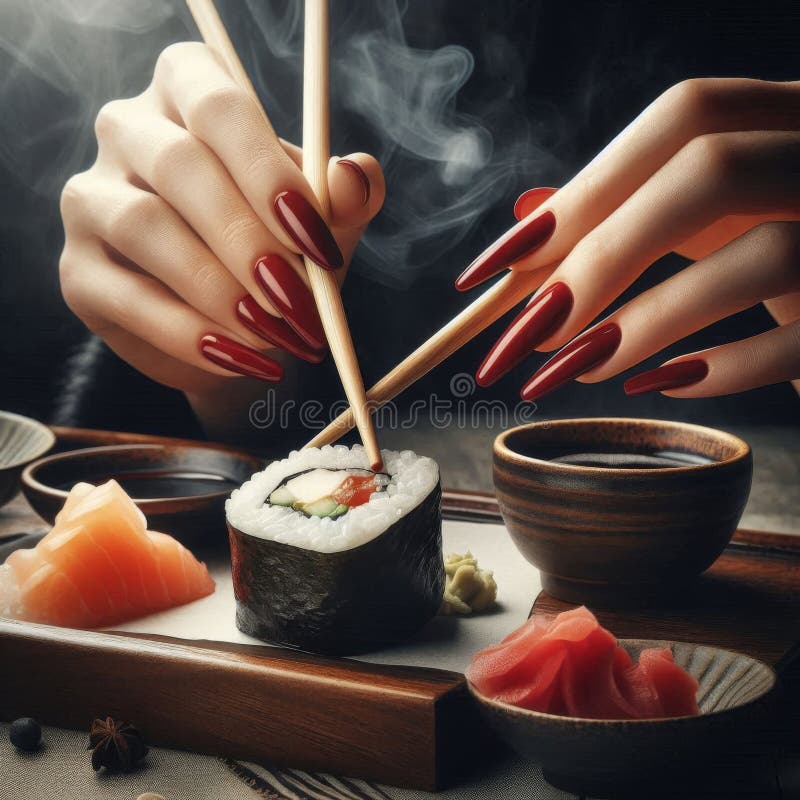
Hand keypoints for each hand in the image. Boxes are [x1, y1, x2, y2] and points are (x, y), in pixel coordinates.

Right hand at [60, 42, 383, 397]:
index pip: (219, 105)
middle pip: (178, 163)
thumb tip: (356, 174)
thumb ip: (345, 199)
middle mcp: (129, 131)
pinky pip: (128, 298)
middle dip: (247, 240)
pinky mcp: (79, 271)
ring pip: (144, 226)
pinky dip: (191, 334)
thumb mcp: (322, 226)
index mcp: (191, 94)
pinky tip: (240, 358)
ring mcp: (92, 199)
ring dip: (219, 289)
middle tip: (297, 300)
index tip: (314, 237)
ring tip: (273, 334)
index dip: (269, 170)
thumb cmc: (281, 255)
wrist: (239, 330)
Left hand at [459, 78, 799, 399]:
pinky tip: (661, 383)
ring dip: (648, 318)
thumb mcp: (719, 211)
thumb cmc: (791, 245)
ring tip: (574, 369)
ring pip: (764, 253)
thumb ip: (632, 206)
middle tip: (527, 331)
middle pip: (709, 169)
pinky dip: (724, 367)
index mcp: (788, 119)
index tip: (493, 268)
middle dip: (601, 253)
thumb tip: (530, 215)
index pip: (680, 119)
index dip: (579, 192)